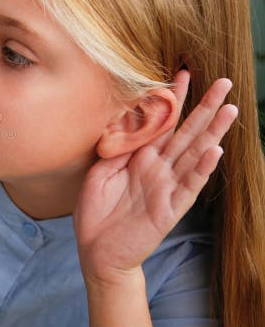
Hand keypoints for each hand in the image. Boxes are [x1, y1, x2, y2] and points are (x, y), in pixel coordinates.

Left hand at [73, 70, 237, 284]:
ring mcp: (167, 188)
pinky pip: (189, 186)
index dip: (173, 100)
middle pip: (186, 133)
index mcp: (140, 158)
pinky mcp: (170, 209)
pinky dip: (202, 168)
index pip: (162, 123)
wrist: (97, 253)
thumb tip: (127, 121)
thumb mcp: (100, 172)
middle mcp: (158, 169)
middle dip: (204, 107)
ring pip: (195, 155)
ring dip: (213, 132)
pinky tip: (216, 151)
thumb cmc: (96, 213)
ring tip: (230, 109)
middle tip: (225, 82)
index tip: (183, 73)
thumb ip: (116, 148)